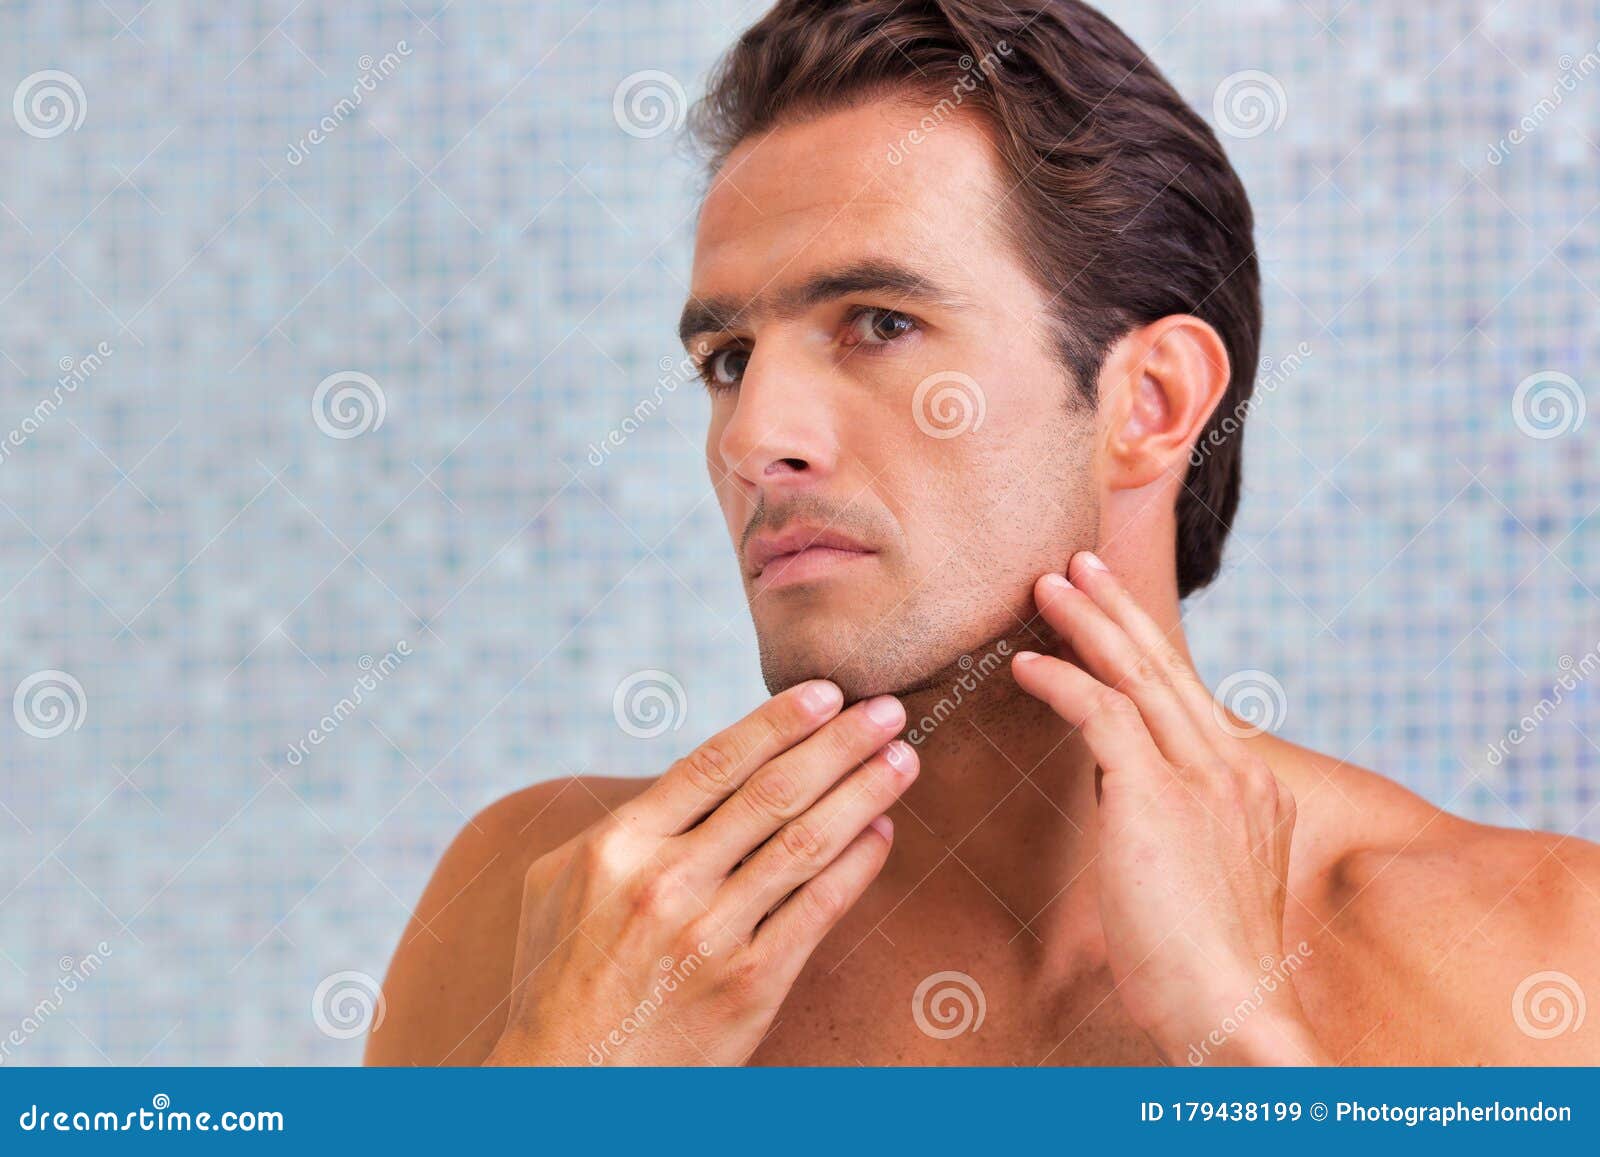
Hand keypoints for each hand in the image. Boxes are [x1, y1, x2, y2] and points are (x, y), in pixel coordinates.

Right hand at [484, 681, 914, 1065]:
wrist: (569, 1084)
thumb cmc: (561, 976)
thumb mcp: (560, 883)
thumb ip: (624, 824)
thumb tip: (693, 779)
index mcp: (619, 846)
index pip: (716, 762)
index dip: (780, 721)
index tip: (826, 691)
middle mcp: (666, 882)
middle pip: (773, 791)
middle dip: (840, 742)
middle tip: (888, 708)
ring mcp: (711, 935)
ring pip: (806, 842)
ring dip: (863, 792)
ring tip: (902, 759)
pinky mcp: (750, 985)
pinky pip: (818, 909)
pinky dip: (858, 864)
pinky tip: (883, 831)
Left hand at [1011, 551, 1328, 1065]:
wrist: (1233, 1013)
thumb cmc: (1202, 966)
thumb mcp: (1198, 876)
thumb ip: (1170, 818)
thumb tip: (1120, 783)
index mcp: (1253, 787)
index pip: (1190, 694)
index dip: (1145, 645)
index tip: (1112, 608)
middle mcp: (1236, 770)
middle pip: (1168, 667)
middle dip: (1118, 608)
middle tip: (1078, 564)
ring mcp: (1205, 779)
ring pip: (1138, 675)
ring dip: (1087, 624)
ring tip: (1046, 587)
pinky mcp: (1161, 797)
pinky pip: (1103, 715)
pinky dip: (1062, 681)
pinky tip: (1027, 665)